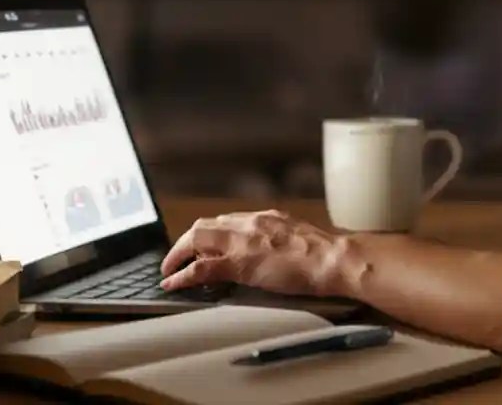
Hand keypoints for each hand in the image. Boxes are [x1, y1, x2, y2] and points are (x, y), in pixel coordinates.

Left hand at [159, 211, 353, 297]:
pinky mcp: (239, 262)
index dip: (209, 233)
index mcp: (265, 217)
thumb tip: (271, 251)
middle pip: (205, 225)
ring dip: (178, 254)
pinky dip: (183, 275)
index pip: (226, 220)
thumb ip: (279, 239)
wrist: (332, 259)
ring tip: (169, 269)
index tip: (202, 245)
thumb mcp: (296, 238)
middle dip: (186, 241)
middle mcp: (250, 222)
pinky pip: (201, 268)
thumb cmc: (324, 255)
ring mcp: (243, 240)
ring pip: (197, 238)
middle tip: (176, 257)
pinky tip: (173, 283)